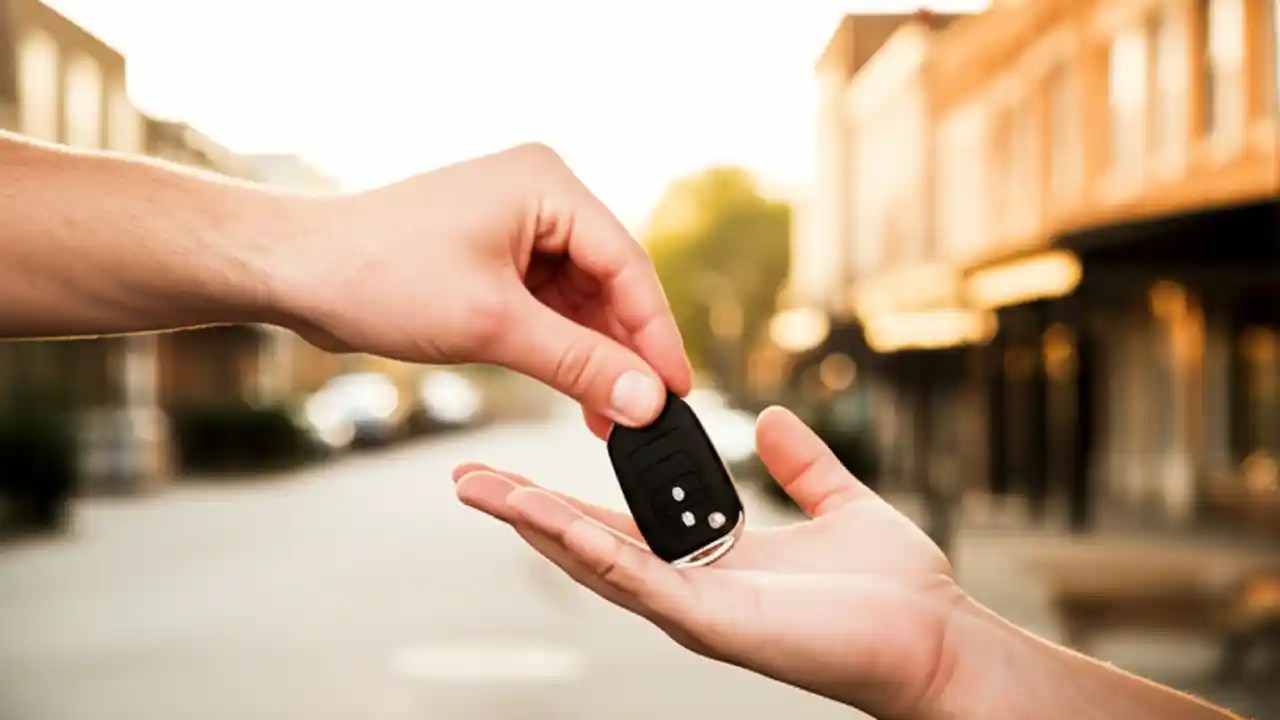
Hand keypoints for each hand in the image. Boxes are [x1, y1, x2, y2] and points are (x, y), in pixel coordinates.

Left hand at [271, 143, 689, 431]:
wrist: (293, 272)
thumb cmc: (379, 276)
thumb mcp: (493, 325)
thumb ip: (579, 363)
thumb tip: (648, 401)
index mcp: (546, 184)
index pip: (626, 264)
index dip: (655, 333)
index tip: (675, 391)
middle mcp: (538, 196)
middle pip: (608, 282)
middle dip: (623, 351)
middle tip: (644, 414)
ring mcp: (514, 225)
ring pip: (579, 299)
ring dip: (593, 356)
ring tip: (611, 417)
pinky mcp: (492, 255)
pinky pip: (546, 305)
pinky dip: (560, 347)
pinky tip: (578, 393)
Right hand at [452, 406, 971, 718]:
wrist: (938, 639)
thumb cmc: (895, 590)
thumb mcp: (839, 505)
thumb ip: (800, 465)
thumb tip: (769, 418)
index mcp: (713, 561)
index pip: (624, 525)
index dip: (570, 497)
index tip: (526, 464)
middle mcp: (692, 589)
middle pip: (590, 546)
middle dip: (525, 513)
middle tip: (466, 479)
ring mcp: (696, 611)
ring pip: (597, 563)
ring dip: (536, 526)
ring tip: (481, 491)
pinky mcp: (714, 624)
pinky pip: (638, 580)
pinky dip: (587, 549)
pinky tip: (544, 520)